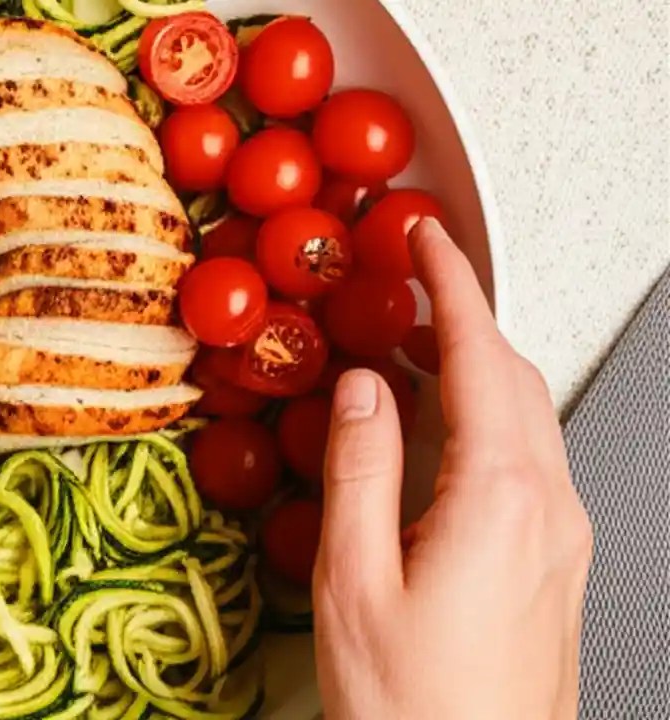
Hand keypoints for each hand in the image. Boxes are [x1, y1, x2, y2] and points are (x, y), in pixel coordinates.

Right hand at [314, 219, 592, 718]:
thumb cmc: (414, 706)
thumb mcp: (354, 582)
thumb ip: (357, 473)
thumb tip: (363, 391)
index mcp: (501, 500)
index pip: (481, 359)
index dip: (452, 286)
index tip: (428, 239)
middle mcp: (549, 512)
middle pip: (516, 379)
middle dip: (466, 319)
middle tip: (413, 287)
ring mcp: (561, 542)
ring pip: (530, 419)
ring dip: (478, 370)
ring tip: (418, 353)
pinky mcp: (555, 568)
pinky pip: (530, 464)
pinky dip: (487, 421)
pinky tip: (443, 437)